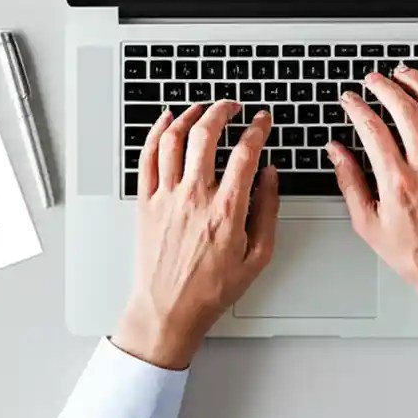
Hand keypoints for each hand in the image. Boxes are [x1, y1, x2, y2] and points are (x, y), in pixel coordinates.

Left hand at [113, 101, 278, 369]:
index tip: (262, 121)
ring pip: (173, 139)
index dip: (257, 129)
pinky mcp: (146, 203)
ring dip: (190, 115)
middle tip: (232, 106)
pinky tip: (166, 121)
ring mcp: (166, 198)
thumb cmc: (211, 290)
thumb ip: (267, 211)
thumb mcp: (257, 257)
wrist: (168, 311)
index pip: (245, 154)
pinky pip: (147, 157)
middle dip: (223, 111)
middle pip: (206, 135)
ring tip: (202, 108)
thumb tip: (270, 177)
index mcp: (226, 211)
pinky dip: (156, 132)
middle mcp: (194, 198)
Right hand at [326, 67, 417, 331]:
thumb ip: (350, 182)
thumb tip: (336, 152)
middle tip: (373, 80)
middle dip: (385, 87)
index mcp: (398, 182)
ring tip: (405, 74)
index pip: (372, 128)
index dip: (357, 108)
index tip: (349, 100)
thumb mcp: (368, 224)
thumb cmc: (414, 254)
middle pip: (405, 109)